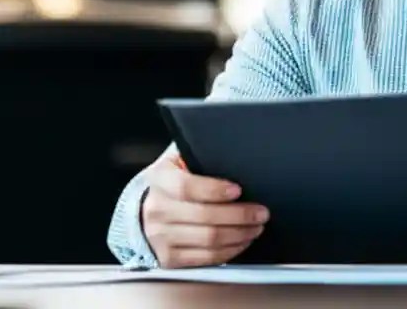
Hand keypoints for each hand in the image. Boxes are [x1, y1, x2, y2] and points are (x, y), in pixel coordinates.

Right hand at [140, 149, 269, 266]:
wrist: (145, 212)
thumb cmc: (172, 182)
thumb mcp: (178, 160)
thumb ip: (198, 153)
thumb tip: (232, 148)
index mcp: (160, 179)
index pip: (186, 187)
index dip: (214, 190)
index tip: (238, 190)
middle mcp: (156, 209)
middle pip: (204, 217)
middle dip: (240, 215)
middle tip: (261, 212)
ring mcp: (161, 237)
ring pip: (209, 240)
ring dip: (240, 234)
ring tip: (256, 226)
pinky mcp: (169, 258)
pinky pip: (206, 258)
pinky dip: (230, 251)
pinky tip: (242, 240)